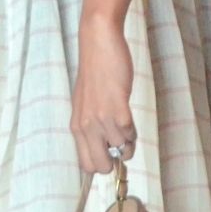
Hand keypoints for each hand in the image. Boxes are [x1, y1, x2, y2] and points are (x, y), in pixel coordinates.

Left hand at [71, 15, 135, 174]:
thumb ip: (90, 126)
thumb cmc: (95, 74)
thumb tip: (104, 149)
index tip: (110, 155)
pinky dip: (133, 130)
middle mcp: (86, 126)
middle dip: (116, 161)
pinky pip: (130, 135)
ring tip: (125, 121)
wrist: (99, 45)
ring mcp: (101, 119)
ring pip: (121, 150)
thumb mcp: (85, 105)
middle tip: (121, 143)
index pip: (86, 165)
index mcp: (76, 126)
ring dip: (128, 141)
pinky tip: (128, 115)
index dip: (101, 164)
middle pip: (101, 166)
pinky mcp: (118, 110)